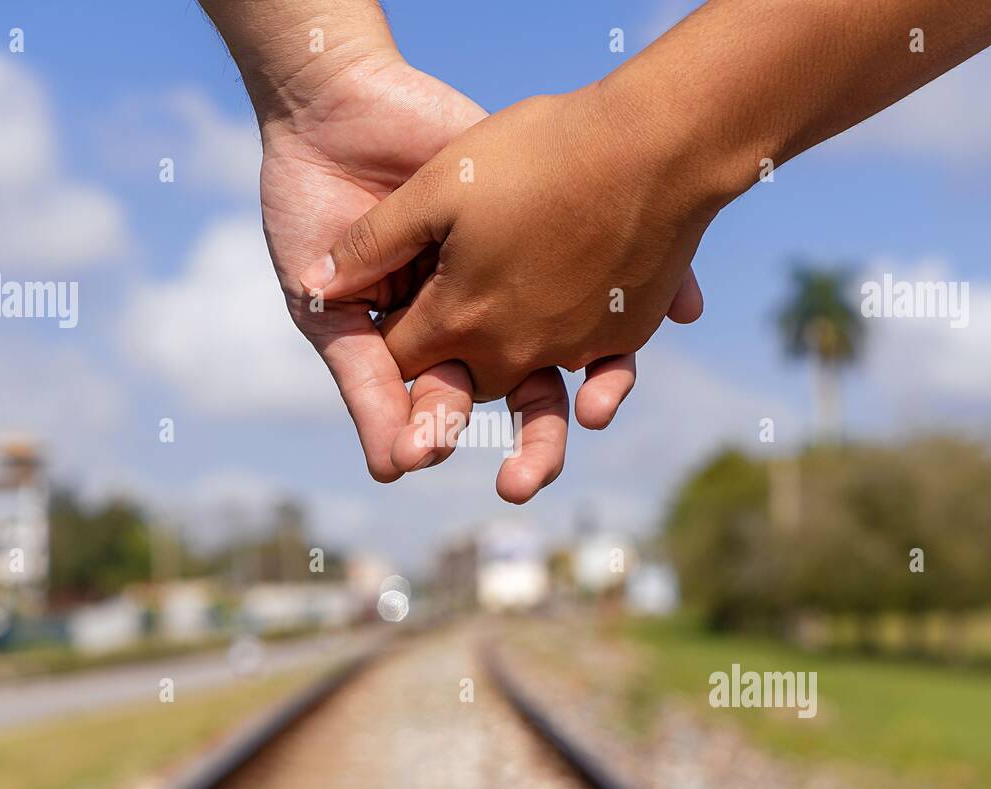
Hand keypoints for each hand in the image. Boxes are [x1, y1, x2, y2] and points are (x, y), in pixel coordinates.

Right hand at [263, 60, 674, 500]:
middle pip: (526, 390)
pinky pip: (612, 266)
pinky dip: (651, 290)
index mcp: (432, 341)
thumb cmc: (314, 207)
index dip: (447, 427)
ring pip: (578, 342)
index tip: (437, 453)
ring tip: (596, 413)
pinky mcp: (554, 222)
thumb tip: (391, 469)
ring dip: (596, 386)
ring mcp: (524, 269)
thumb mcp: (327, 302)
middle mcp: (486, 313)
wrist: (340, 104)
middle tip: (526, 482)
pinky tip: (677, 308)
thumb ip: (363, 381)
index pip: (454, 400)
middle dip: (533, 440)